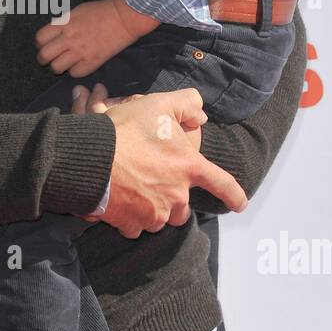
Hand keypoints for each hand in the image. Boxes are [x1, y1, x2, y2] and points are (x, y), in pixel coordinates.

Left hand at [35, 0, 154, 77]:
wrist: (124, 18)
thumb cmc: (101, 11)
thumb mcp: (77, 11)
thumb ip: (63, 23)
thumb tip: (54, 35)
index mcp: (65, 23)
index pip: (40, 38)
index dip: (40, 43)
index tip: (44, 45)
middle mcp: (70, 38)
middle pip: (44, 55)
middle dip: (43, 59)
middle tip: (48, 59)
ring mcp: (81, 51)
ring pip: (56, 67)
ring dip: (57, 67)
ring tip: (64, 64)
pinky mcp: (93, 62)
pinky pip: (75, 73)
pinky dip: (75, 71)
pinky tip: (79, 65)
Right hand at [72, 84, 244, 237]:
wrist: (91, 158)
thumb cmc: (126, 130)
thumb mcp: (160, 103)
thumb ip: (188, 104)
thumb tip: (202, 116)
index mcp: (189, 168)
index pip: (222, 183)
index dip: (233, 194)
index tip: (240, 205)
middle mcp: (177, 196)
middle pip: (183, 209)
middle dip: (172, 201)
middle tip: (154, 183)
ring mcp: (154, 213)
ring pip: (158, 219)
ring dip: (150, 209)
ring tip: (132, 190)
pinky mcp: (131, 223)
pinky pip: (134, 227)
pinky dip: (128, 218)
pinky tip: (117, 201)